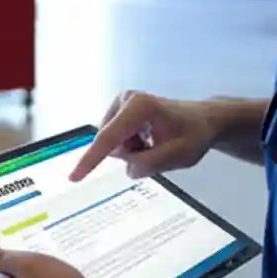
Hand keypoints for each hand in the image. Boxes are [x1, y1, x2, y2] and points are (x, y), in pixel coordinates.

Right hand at [69, 91, 219, 181]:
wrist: (203, 121)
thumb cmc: (194, 136)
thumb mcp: (178, 156)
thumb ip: (149, 164)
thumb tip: (127, 168)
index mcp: (139, 107)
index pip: (109, 139)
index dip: (90, 160)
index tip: (73, 178)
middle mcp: (125, 99)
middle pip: (111, 143)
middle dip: (131, 155)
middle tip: (158, 149)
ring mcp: (121, 103)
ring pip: (113, 144)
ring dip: (132, 151)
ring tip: (155, 144)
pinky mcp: (120, 109)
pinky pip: (117, 140)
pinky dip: (132, 146)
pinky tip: (150, 139)